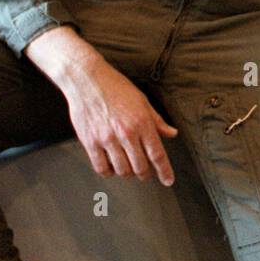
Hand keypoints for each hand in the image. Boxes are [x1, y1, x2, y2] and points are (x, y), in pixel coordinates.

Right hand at [60, 58, 177, 185]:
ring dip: (128, 174)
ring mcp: (107, 139)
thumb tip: (172, 133)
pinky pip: (101, 167)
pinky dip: (109, 172)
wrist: (87, 79)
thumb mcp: (142, 101)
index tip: (168, 181)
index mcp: (142, 123)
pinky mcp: (90, 142)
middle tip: (146, 173)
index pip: (157, 154)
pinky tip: (112, 167)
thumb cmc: (116, 87)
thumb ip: (157, 121)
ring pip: (122, 170)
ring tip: (129, 168)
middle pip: (140, 167)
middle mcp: (126, 133)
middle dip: (146, 174)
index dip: (164, 171)